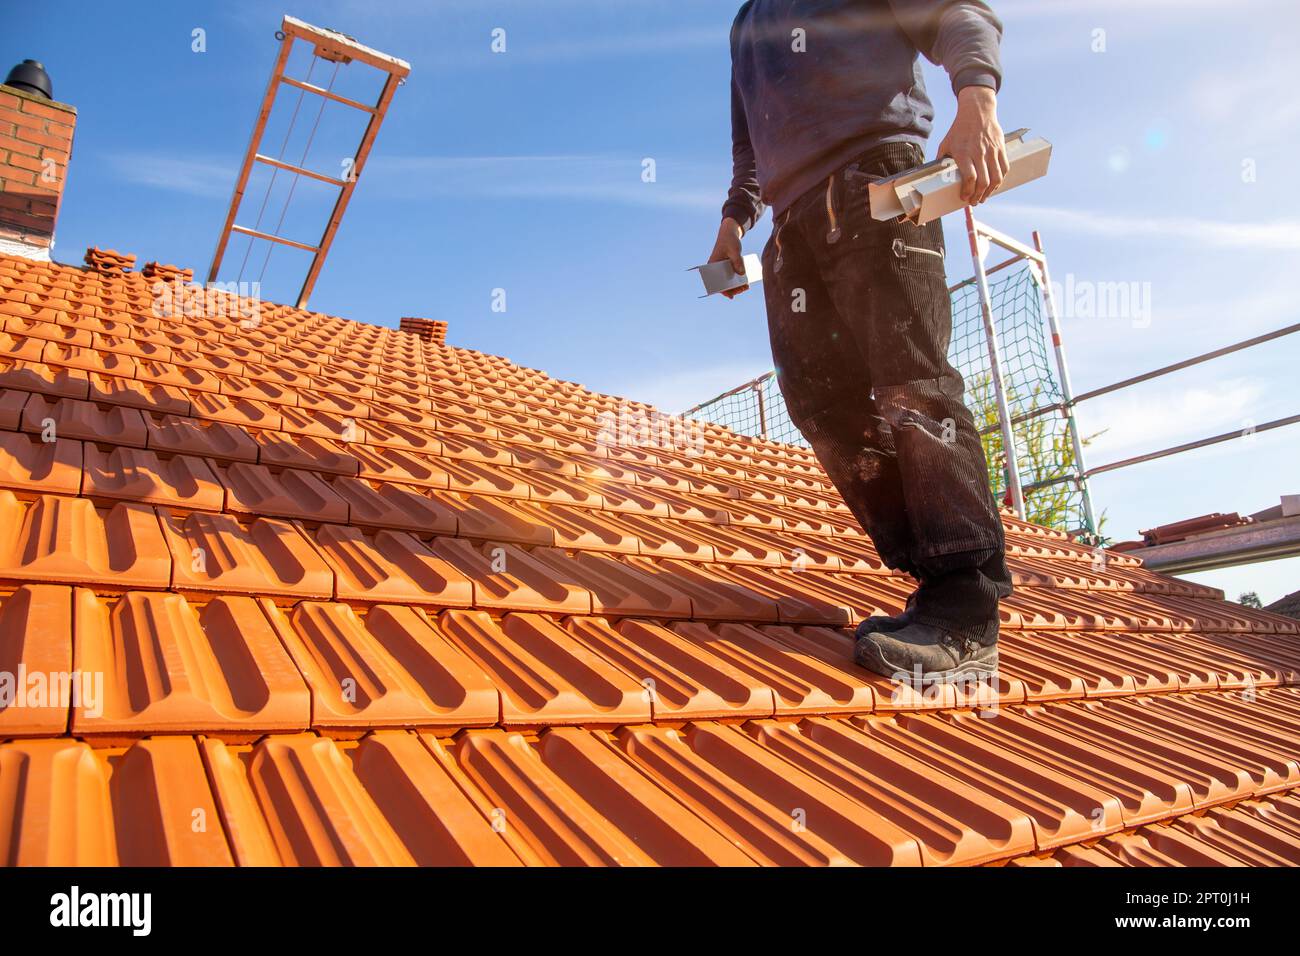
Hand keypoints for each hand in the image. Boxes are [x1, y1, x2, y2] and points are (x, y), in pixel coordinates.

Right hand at [708, 217, 747, 297]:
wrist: (729, 233)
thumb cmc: (729, 240)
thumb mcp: (734, 250)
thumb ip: (737, 261)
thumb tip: (742, 274)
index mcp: (712, 266)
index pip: (715, 282)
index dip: (722, 291)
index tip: (731, 296)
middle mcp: (716, 269)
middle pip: (723, 284)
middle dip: (733, 289)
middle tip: (744, 289)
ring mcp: (722, 268)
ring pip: (728, 281)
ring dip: (736, 286)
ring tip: (746, 286)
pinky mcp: (728, 267)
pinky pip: (731, 276)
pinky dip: (737, 280)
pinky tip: (745, 283)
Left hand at [936, 86, 1007, 204]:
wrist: (977, 111)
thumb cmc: (959, 130)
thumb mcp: (945, 144)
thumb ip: (941, 160)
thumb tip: (935, 176)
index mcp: (963, 153)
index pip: (970, 178)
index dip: (968, 191)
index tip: (964, 198)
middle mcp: (979, 153)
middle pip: (983, 181)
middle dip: (979, 196)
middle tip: (974, 202)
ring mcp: (991, 150)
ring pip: (996, 177)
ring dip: (990, 191)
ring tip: (985, 196)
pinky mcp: (1000, 148)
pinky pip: (1004, 168)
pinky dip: (1000, 180)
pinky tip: (994, 185)